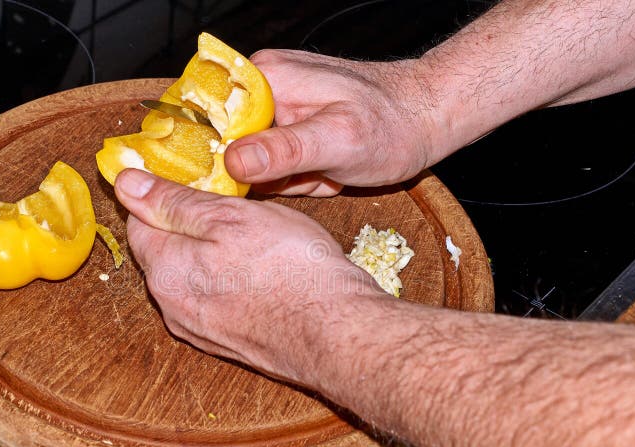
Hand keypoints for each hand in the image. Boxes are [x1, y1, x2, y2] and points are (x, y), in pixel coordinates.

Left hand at [114, 169, 384, 383]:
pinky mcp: (228, 343)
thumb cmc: (290, 268)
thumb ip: (173, 202)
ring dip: (212, 256)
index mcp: (164, 270)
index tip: (193, 182)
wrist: (336, 333)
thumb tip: (125, 183)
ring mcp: (200, 330)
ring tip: (254, 240)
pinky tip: (261, 274)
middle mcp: (172, 307)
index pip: (139, 221)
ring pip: (192, 277)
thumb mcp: (229, 216)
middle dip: (189, 226)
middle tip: (232, 207)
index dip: (162, 195)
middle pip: (165, 252)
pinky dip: (230, 283)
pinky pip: (216, 301)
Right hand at [224, 50, 437, 195]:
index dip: (222, 159)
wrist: (426, 119)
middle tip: (312, 171)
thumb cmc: (392, 124)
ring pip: (254, 165)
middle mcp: (262, 91)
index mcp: (263, 79)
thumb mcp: (338, 140)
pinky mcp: (288, 132)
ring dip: (289, 180)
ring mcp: (275, 112)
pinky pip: (274, 168)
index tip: (257, 177)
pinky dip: (300, 178)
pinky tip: (327, 170)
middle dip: (269, 176)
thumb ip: (284, 151)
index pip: (208, 122)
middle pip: (228, 150)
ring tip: (327, 168)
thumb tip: (233, 162)